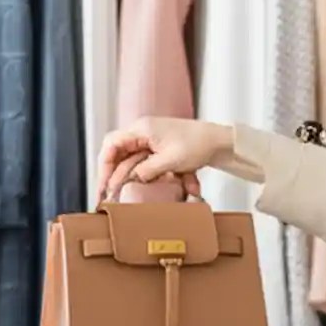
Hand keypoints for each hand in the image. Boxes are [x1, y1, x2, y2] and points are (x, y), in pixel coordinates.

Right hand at [97, 117, 231, 202]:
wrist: (221, 141)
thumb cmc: (198, 143)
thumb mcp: (170, 160)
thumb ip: (146, 170)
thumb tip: (130, 180)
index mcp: (141, 129)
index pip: (112, 144)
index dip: (104, 166)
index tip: (104, 185)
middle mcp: (144, 133)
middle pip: (121, 155)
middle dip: (117, 176)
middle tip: (110, 195)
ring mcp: (154, 142)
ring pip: (136, 163)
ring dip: (139, 180)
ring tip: (131, 196)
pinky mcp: (163, 151)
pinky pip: (153, 167)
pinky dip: (160, 179)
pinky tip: (173, 189)